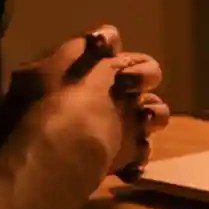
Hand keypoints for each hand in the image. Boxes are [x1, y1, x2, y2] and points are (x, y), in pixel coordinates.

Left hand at [7, 26, 169, 179]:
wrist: (55, 170)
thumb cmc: (60, 114)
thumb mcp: (61, 69)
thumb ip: (88, 51)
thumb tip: (105, 39)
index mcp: (75, 72)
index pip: (101, 47)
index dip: (111, 44)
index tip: (111, 51)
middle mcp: (93, 96)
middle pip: (136, 75)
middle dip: (143, 76)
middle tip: (131, 87)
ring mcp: (107, 128)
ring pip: (148, 111)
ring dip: (154, 114)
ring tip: (144, 123)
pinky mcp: (117, 158)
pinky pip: (142, 150)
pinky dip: (141, 155)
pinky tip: (132, 160)